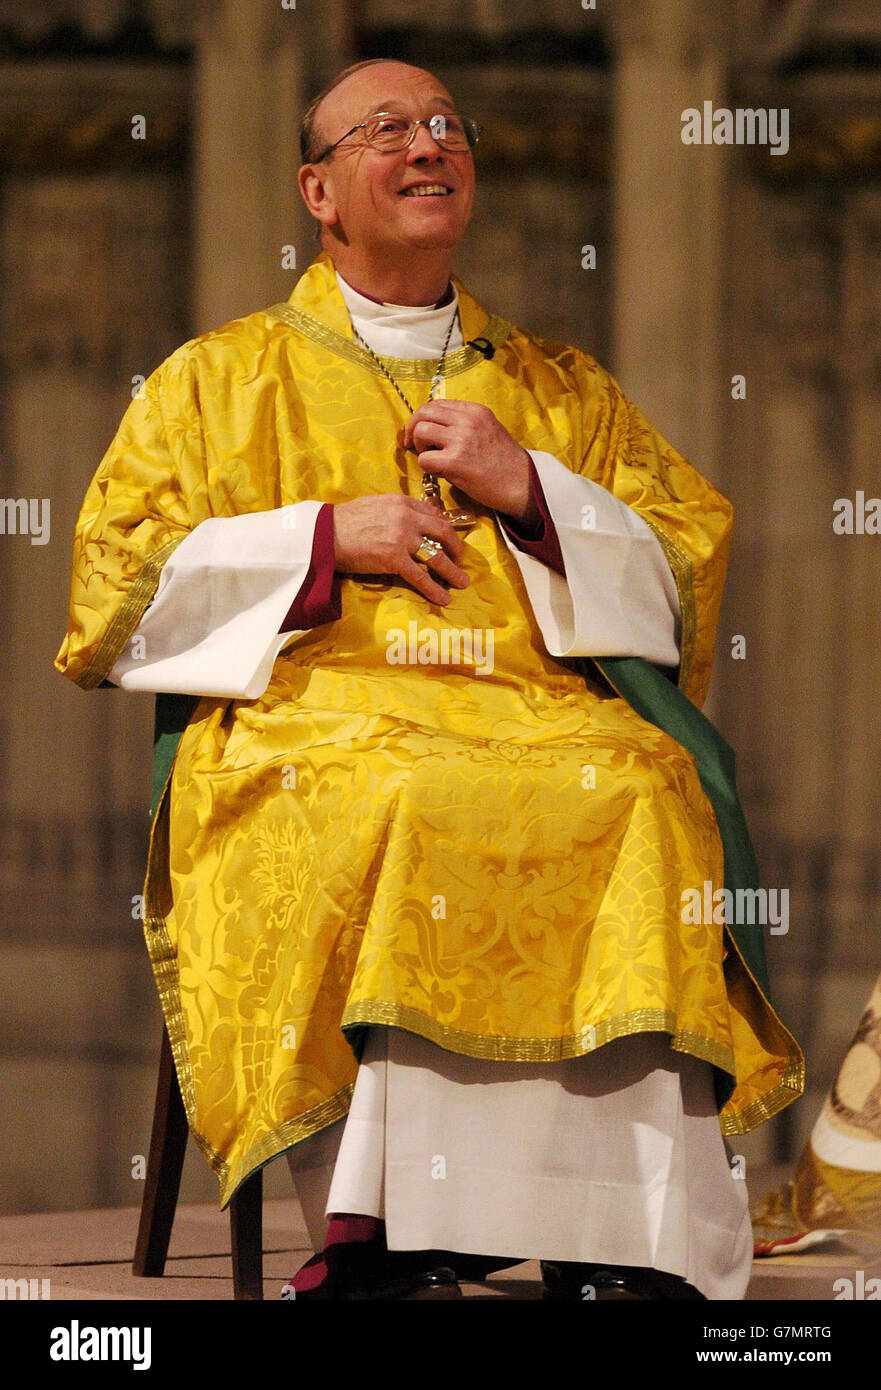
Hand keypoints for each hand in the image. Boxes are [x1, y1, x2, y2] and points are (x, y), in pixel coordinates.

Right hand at [332, 494, 470, 605]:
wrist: (325, 534)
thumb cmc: (345, 521)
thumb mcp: (375, 505)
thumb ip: (396, 511)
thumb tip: (411, 520)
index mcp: (402, 503)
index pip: (434, 514)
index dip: (446, 529)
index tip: (450, 540)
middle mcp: (407, 518)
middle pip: (443, 532)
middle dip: (456, 548)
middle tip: (460, 560)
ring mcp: (402, 538)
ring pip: (437, 556)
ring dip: (452, 572)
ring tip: (462, 582)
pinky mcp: (394, 559)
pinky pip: (420, 576)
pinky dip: (434, 589)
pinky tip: (444, 598)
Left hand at [402, 400, 534, 523]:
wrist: (523, 484)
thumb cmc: (504, 462)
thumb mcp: (488, 430)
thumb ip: (464, 424)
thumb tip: (436, 426)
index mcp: (475, 411)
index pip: (436, 404)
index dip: (422, 418)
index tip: (419, 431)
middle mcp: (467, 420)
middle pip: (424, 412)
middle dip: (412, 429)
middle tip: (413, 445)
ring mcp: (461, 440)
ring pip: (420, 432)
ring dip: (420, 448)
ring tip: (433, 460)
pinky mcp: (455, 462)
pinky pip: (424, 459)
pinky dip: (427, 468)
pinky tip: (442, 473)